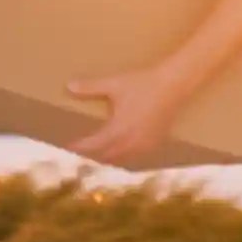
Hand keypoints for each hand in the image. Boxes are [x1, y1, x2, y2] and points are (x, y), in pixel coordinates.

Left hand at [67, 66, 189, 165]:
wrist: (173, 85)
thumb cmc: (143, 83)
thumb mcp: (114, 84)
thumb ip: (90, 87)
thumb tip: (69, 86)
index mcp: (118, 129)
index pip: (94, 144)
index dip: (80, 147)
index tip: (69, 146)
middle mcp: (131, 141)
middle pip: (107, 156)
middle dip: (93, 155)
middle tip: (81, 152)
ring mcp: (145, 144)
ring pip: (122, 158)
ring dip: (109, 158)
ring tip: (99, 153)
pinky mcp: (155, 142)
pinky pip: (137, 156)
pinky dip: (126, 156)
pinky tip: (123, 152)